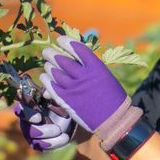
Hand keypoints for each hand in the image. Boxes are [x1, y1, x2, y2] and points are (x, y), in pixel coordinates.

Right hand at [15, 100, 74, 151]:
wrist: (71, 116)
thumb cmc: (61, 102)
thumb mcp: (58, 96)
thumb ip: (51, 93)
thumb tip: (46, 95)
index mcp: (28, 107)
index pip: (20, 110)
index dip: (27, 115)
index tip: (39, 118)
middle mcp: (27, 122)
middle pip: (27, 129)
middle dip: (42, 131)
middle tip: (57, 129)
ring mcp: (31, 134)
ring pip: (34, 140)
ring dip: (50, 140)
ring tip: (65, 135)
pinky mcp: (39, 144)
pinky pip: (42, 147)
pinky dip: (54, 144)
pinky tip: (65, 139)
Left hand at [40, 36, 142, 150]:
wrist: (114, 119)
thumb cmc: (113, 97)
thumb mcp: (105, 76)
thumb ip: (91, 67)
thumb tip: (76, 57)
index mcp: (96, 67)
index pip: (77, 48)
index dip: (66, 42)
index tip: (60, 40)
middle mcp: (83, 76)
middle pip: (62, 59)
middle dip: (52, 53)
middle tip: (47, 51)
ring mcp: (73, 88)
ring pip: (55, 72)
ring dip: (49, 66)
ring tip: (47, 64)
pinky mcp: (67, 100)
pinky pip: (52, 86)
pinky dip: (47, 80)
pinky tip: (45, 76)